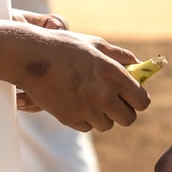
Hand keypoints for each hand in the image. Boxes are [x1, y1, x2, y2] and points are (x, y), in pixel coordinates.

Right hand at [13, 15, 148, 131]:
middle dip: (123, 110)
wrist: (30, 57)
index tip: (132, 95)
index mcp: (114, 75)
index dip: (138, 99)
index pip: (142, 102)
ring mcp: (86, 110)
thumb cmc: (65, 46)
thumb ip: (121, 56)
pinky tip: (77, 102)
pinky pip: (87, 127)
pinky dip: (85, 118)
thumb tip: (139, 65)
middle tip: (114, 100)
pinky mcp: (69, 119)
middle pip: (128, 119)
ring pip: (107, 125)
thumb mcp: (96, 44)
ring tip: (92, 99)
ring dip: (103, 115)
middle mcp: (103, 96)